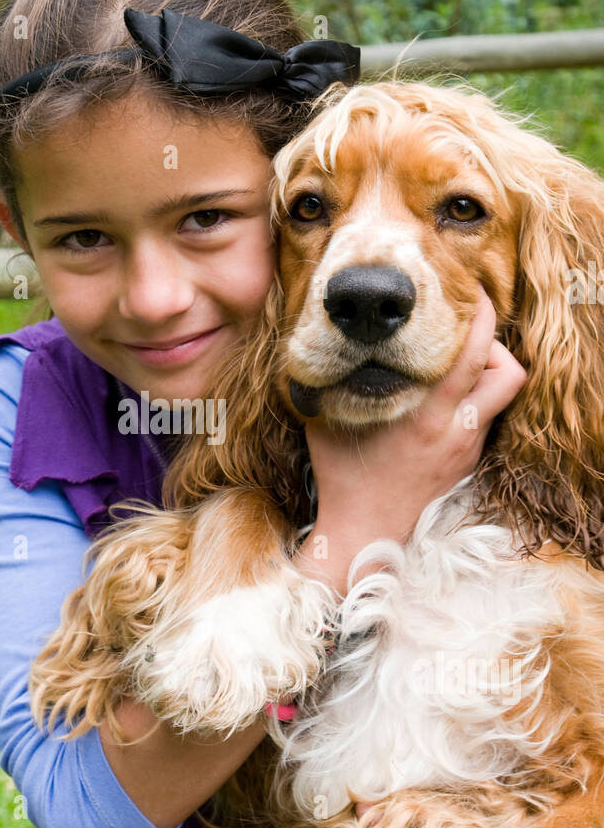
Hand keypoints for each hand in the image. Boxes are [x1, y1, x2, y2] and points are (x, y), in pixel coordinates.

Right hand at [297, 286, 526, 591]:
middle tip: (472, 327)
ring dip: (489, 371)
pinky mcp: (468, 462)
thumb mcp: (324, 421)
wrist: (365, 532)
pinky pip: (486, 417)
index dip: (482, 318)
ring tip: (458, 362)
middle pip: (508, 372)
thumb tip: (319, 341)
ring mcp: (467, 447)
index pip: (473, 354)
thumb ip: (328, 381)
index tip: (472, 296)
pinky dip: (473, 398)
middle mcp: (456, 429)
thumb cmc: (341, 475)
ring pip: (502, 396)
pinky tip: (445, 396)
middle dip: (496, 343)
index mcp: (426, 414)